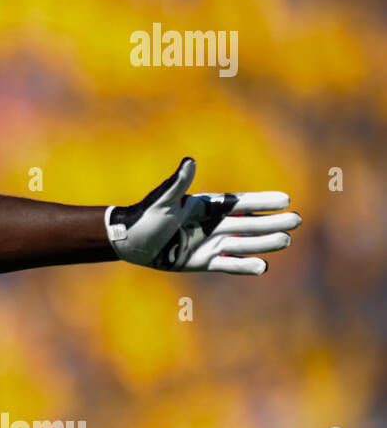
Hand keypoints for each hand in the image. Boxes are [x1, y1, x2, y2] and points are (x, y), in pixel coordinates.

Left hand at [105, 157, 300, 274]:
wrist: (129, 242)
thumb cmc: (144, 216)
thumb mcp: (162, 200)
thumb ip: (178, 183)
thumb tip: (189, 161)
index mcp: (205, 206)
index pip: (239, 203)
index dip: (261, 201)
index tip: (285, 199)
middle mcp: (211, 224)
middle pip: (247, 223)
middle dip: (272, 221)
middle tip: (297, 220)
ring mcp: (209, 243)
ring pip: (243, 243)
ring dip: (264, 242)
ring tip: (286, 241)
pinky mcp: (202, 261)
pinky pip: (227, 264)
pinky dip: (243, 265)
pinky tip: (263, 266)